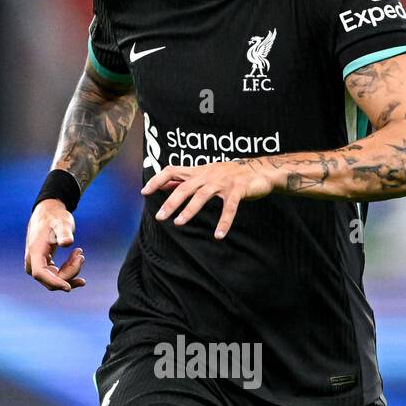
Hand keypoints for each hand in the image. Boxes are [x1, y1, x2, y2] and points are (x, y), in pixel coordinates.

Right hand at [24, 198, 85, 291]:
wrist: (48, 213)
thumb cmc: (55, 217)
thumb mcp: (62, 222)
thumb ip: (64, 232)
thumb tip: (67, 242)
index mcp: (35, 251)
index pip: (40, 273)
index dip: (54, 282)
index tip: (68, 288)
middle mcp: (32, 261)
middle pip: (51, 279)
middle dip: (69, 272)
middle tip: (81, 256)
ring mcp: (36, 264)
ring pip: (54, 279)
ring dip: (71, 271)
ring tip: (80, 255)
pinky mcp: (43, 265)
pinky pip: (55, 276)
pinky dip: (68, 270)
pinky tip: (77, 259)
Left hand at [141, 161, 275, 238]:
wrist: (261, 170)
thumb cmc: (231, 174)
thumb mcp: (206, 173)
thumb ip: (186, 179)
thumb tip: (165, 183)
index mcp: (199, 171)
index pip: (173, 170)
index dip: (158, 179)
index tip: (144, 191)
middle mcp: (208, 175)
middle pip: (185, 187)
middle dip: (171, 202)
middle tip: (160, 217)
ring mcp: (223, 182)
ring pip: (202, 196)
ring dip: (190, 210)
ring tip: (179, 223)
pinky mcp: (238, 190)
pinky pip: (229, 208)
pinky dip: (224, 222)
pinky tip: (218, 235)